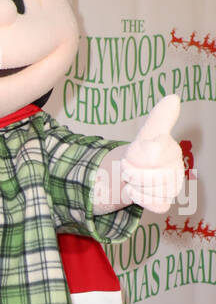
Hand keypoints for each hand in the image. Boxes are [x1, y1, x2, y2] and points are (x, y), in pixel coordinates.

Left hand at [118, 94, 183, 212]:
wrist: (128, 173)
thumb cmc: (139, 153)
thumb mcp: (145, 134)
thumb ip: (159, 118)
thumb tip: (173, 98)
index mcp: (171, 149)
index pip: (155, 154)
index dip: (138, 156)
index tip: (132, 153)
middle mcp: (176, 168)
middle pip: (155, 178)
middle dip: (135, 174)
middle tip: (128, 170)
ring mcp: (172, 185)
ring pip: (154, 192)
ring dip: (137, 187)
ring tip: (133, 180)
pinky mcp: (165, 201)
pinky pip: (158, 205)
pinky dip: (143, 200)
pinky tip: (137, 192)